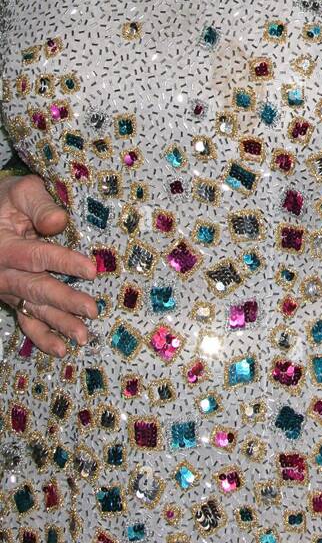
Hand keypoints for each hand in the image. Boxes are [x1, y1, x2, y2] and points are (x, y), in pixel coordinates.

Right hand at [0, 174, 97, 354]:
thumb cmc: (9, 201)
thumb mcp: (22, 192)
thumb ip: (41, 206)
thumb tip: (60, 222)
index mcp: (4, 245)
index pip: (36, 255)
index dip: (64, 262)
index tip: (91, 270)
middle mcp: (3, 272)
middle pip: (36, 288)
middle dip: (65, 301)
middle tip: (92, 310)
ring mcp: (7, 289)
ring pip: (34, 309)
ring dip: (59, 324)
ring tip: (83, 337)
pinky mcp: (13, 299)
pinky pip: (26, 321)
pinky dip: (42, 337)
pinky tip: (61, 350)